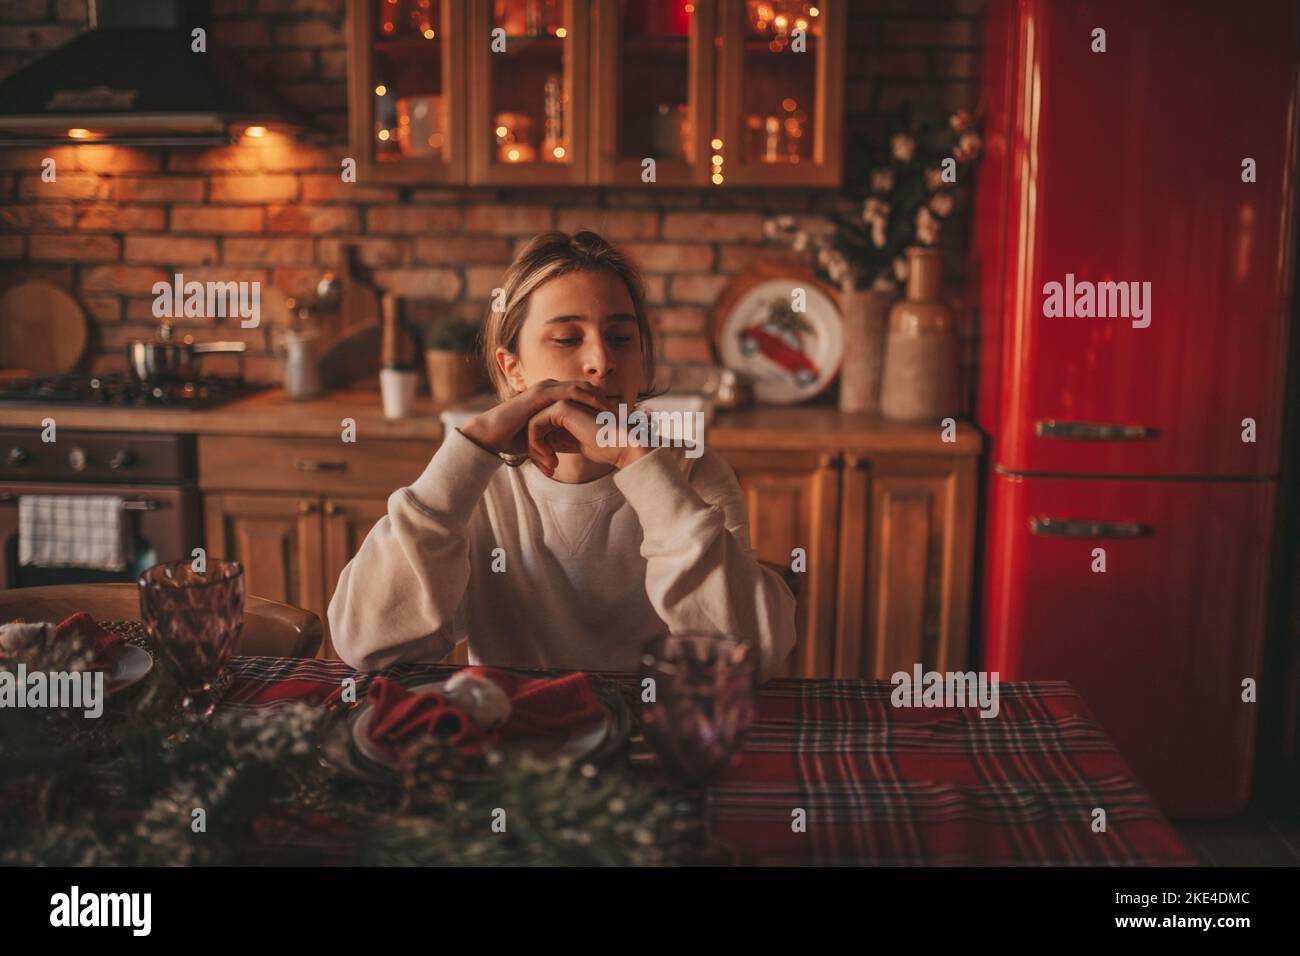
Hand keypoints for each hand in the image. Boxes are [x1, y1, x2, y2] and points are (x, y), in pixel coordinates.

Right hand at [458, 380, 618, 458]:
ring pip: (581, 389)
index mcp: (554, 396)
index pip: (585, 396)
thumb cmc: (514, 439)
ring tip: (616, 413)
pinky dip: (585, 400)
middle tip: (625, 414)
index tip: (622, 419)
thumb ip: (561, 437)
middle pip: (587, 390)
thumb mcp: (546, 438)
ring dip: (600, 399)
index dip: (603, 405)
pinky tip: (599, 408)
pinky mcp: (539, 394)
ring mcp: (545, 388)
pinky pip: (568, 393)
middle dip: (606, 401)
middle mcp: (551, 388)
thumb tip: (580, 448)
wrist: (492, 437)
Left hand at [526, 400, 652, 476]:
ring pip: (531, 425)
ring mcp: (562, 401)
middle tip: (548, 470)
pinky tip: (548, 456)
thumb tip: (536, 447)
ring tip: (548, 465)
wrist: (620, 445)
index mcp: (565, 409)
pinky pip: (535, 424)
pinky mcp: (561, 407)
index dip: (540, 449)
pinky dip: (537, 443)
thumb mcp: (571, 443)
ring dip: (536, 449)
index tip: (550, 469)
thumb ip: (555, 439)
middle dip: (536, 450)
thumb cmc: (602, 447)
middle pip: (534, 426)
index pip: (541, 428)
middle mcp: (562, 402)